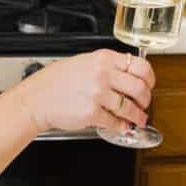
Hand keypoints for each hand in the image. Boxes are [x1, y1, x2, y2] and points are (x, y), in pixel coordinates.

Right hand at [10, 49, 155, 133]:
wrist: (36, 98)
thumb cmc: (56, 82)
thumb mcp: (83, 62)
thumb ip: (107, 67)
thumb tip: (130, 77)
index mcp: (103, 58)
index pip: (140, 66)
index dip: (150, 79)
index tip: (149, 85)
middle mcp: (102, 74)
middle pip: (139, 88)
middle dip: (146, 100)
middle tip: (144, 104)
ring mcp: (97, 94)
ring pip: (129, 107)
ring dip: (137, 116)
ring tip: (138, 119)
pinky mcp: (92, 113)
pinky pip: (115, 122)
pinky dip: (121, 126)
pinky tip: (122, 127)